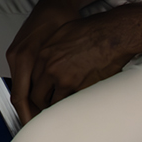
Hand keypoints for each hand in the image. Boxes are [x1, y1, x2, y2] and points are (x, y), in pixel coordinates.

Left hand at [11, 7, 141, 123]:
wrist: (111, 35)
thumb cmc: (91, 31)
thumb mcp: (61, 34)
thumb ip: (50, 51)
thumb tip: (47, 61)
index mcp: (44, 54)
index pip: (31, 79)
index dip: (36, 89)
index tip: (41, 94)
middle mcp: (50, 68)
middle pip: (36, 95)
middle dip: (42, 103)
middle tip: (49, 107)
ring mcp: (63, 79)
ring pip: (52, 102)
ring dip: (57, 106)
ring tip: (63, 110)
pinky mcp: (79, 87)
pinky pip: (70, 103)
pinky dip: (72, 106)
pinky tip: (76, 106)